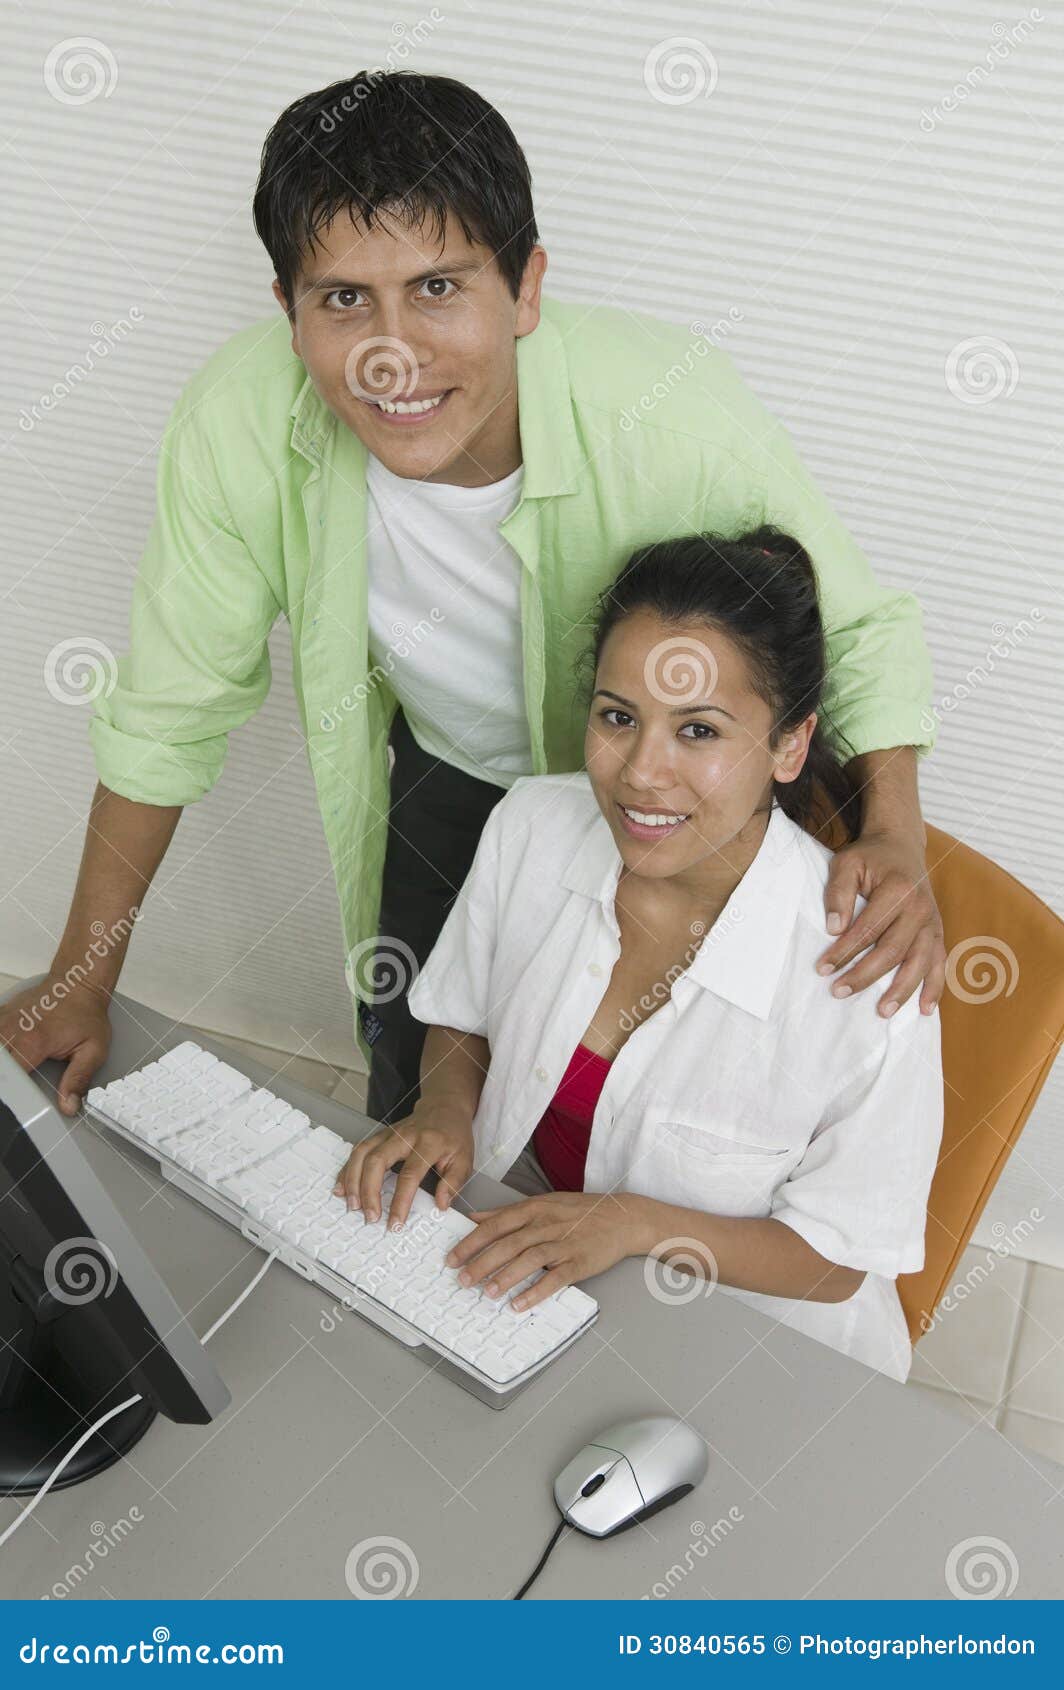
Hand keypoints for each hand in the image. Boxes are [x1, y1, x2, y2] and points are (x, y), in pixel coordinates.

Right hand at [0, 976, 112, 1114]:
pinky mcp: (1, 1016)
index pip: (10, 1077)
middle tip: (14, 1091)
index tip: (16, 1102)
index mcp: (35, 1043)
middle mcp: (14, 1031)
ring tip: (10, 1076)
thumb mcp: (93, 1049)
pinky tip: (7, 1058)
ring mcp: (4, 1021)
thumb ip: (78, 1079)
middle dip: (4, 1081)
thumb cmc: (86, 1014)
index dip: (11, 1093)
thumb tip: (69, 1106)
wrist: (77, 981)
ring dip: (2, 1065)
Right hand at [332, 1103, 474, 1227]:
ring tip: (352, 1205)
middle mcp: (404, 1136)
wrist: (444, 1106)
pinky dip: (347, 1170)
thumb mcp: (464, 1159)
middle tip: (369, 1217)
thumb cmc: (453, 1136)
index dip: (400, 1201)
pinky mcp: (379, 1135)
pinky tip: (342, 1188)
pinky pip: (358, 1151)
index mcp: (428, 1143)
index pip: (410, 1174)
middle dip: (369, 1192)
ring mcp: (389, 1134)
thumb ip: (453, 1183)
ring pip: (362, 1154)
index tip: (395, 1223)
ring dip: (353, 1181)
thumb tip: (440, 1205)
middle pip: (377, 1161)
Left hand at [444, 1189, 648, 1311]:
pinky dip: (536, 1291)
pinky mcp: (579, 1262)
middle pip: (508, 1243)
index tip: (452, 1257)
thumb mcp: (542, 1203)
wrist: (622, 1217)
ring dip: (506, 1277)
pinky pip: (555, 1278)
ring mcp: (564, 1243)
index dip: (471, 1241)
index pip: (495, 1225)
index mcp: (534, 1208)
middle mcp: (546, 1224)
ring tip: (487, 1293)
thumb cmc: (578, 1211)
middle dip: (481, 1262)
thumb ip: (506, 1212)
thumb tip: (473, 1218)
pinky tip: (519, 1304)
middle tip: (462, 1279)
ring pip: (529, 1259)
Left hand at [820, 828, 945, 1016]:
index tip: (822, 969)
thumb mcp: (846, 863)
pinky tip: (924, 1010)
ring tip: (881, 1012)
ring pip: (919, 962)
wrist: (901, 846)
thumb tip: (834, 929)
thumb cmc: (869, 858)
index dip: (844, 951)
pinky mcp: (937, 932)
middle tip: (838, 992)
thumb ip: (838, 892)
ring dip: (901, 990)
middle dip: (864, 975)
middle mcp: (920, 908)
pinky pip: (939, 963)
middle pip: (892, 951)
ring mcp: (932, 922)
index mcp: (898, 890)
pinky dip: (935, 987)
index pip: (867, 929)